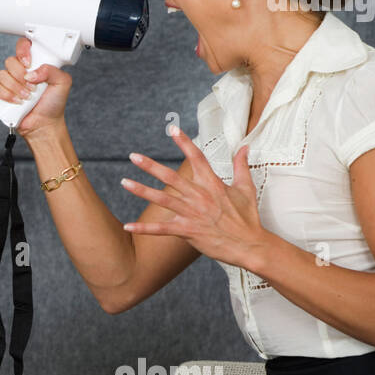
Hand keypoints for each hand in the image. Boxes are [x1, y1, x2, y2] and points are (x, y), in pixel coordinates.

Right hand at [0, 35, 72, 137]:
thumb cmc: (54, 103)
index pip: (23, 45)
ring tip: (28, 97)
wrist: (45, 124)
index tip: (29, 63)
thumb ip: (52, 70)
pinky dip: (8, 96)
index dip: (22, 50)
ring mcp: (11, 82)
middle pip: (10, 61)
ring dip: (16, 87)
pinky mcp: (3, 94)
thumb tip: (32, 72)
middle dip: (21, 75)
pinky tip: (19, 102)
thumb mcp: (62, 82)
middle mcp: (21, 71)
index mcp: (34, 63)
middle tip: (32, 86)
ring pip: (2, 75)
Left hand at [121, 126, 268, 271]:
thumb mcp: (246, 188)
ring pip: (162, 199)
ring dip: (142, 190)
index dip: (184, 142)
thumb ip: (241, 166)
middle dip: (150, 166)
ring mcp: (192, 213)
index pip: (197, 158)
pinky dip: (144, 229)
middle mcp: (199, 196)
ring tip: (124, 182)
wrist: (250, 245)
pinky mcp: (187, 231)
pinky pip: (161, 229)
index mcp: (212, 184)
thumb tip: (243, 146)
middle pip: (171, 177)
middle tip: (133, 156)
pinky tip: (127, 226)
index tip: (172, 129)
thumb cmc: (247, 217)